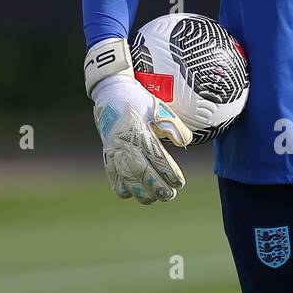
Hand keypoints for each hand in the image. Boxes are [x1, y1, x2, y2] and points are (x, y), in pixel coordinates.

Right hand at [92, 73, 192, 204]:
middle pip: (143, 173)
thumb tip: (185, 142)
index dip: (169, 174)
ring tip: (154, 199)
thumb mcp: (159, 109)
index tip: (180, 183)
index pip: (158, 159)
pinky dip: (123, 189)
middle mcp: (127, 144)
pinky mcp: (108, 155)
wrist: (111, 93)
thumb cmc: (139, 101)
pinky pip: (113, 177)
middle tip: (170, 195)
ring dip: (142, 192)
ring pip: (127, 179)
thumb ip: (173, 126)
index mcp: (141, 133)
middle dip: (158, 187)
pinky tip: (133, 193)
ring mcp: (115, 152)